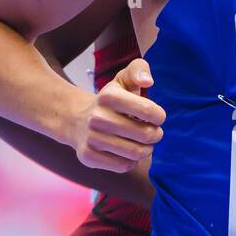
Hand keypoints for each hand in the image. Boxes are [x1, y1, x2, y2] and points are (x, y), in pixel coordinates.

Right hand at [73, 57, 165, 171]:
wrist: (76, 120)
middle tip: (153, 132)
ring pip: (136, 152)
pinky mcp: (88, 157)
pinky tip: (127, 152)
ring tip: (143, 143)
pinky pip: (123, 165)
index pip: (148, 110)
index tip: (156, 116)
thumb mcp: (122, 79)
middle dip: (156, 134)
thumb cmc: (110, 101)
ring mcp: (91, 138)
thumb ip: (139, 69)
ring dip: (146, 149)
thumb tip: (147, 81)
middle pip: (146, 135)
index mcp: (108, 96)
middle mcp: (97, 117)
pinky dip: (131, 161)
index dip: (159, 116)